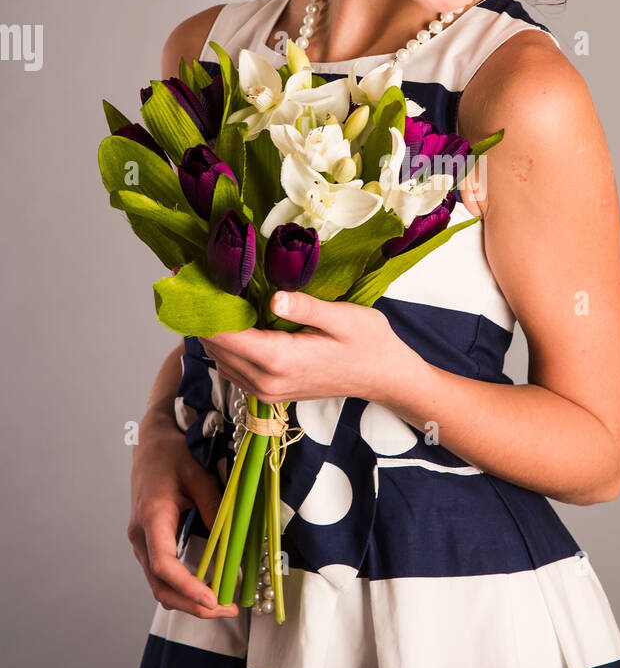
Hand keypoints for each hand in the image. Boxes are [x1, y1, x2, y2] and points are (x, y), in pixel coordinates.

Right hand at [127, 412, 238, 618]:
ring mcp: (142, 542)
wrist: (151, 442)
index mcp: (152, 517)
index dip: (188, 587)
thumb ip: (215, 508)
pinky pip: (163, 575)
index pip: (164, 565)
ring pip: (160, 585)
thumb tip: (234, 543)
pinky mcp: (149, 543)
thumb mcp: (199, 475)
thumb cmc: (174, 453)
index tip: (214, 599)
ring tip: (223, 604)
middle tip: (228, 609)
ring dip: (188, 601)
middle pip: (160, 586)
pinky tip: (207, 590)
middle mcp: (141, 536)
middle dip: (193, 605)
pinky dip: (183, 588)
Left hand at [199, 290, 413, 405]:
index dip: (202, 306)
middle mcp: (265, 381)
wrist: (383, 376)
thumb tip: (274, 297)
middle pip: (213, 347)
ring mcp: (265, 391)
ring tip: (212, 294)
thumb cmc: (368, 343)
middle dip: (202, 314)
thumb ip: (307, 308)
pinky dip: (225, 344)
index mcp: (279, 360)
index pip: (223, 335)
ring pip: (219, 359)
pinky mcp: (268, 391)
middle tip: (198, 277)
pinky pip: (232, 368)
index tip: (189, 276)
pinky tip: (233, 319)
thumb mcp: (344, 318)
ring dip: (211, 330)